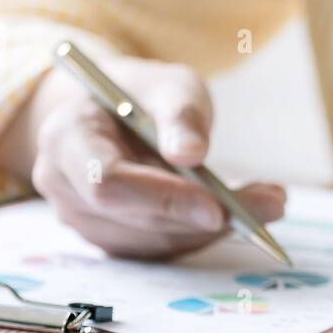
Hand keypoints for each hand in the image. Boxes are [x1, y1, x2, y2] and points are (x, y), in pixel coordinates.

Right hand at [2, 54, 284, 257]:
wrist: (111, 114)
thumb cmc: (140, 95)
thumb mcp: (168, 85)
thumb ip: (179, 115)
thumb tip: (191, 154)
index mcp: (65, 138)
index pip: (107, 183)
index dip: (162, 198)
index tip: (217, 205)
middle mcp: (63, 186)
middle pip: (134, 220)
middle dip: (204, 217)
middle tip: (270, 202)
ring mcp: (83, 220)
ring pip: (153, 241)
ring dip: (213, 229)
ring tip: (267, 201)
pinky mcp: (111, 239)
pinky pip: (161, 248)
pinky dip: (203, 234)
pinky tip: (239, 212)